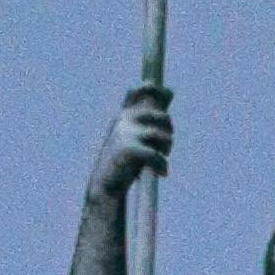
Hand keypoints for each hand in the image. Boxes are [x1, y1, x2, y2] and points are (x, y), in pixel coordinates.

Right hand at [90, 84, 173, 204]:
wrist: (104, 186)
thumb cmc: (121, 163)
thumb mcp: (132, 137)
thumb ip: (148, 118)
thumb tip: (170, 92)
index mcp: (123, 114)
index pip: (137, 91)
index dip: (152, 88)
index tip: (168, 92)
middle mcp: (124, 118)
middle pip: (162, 117)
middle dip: (168, 133)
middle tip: (165, 149)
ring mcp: (126, 132)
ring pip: (163, 136)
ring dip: (166, 150)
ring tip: (162, 162)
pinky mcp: (130, 148)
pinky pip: (156, 154)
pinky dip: (162, 166)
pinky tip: (162, 173)